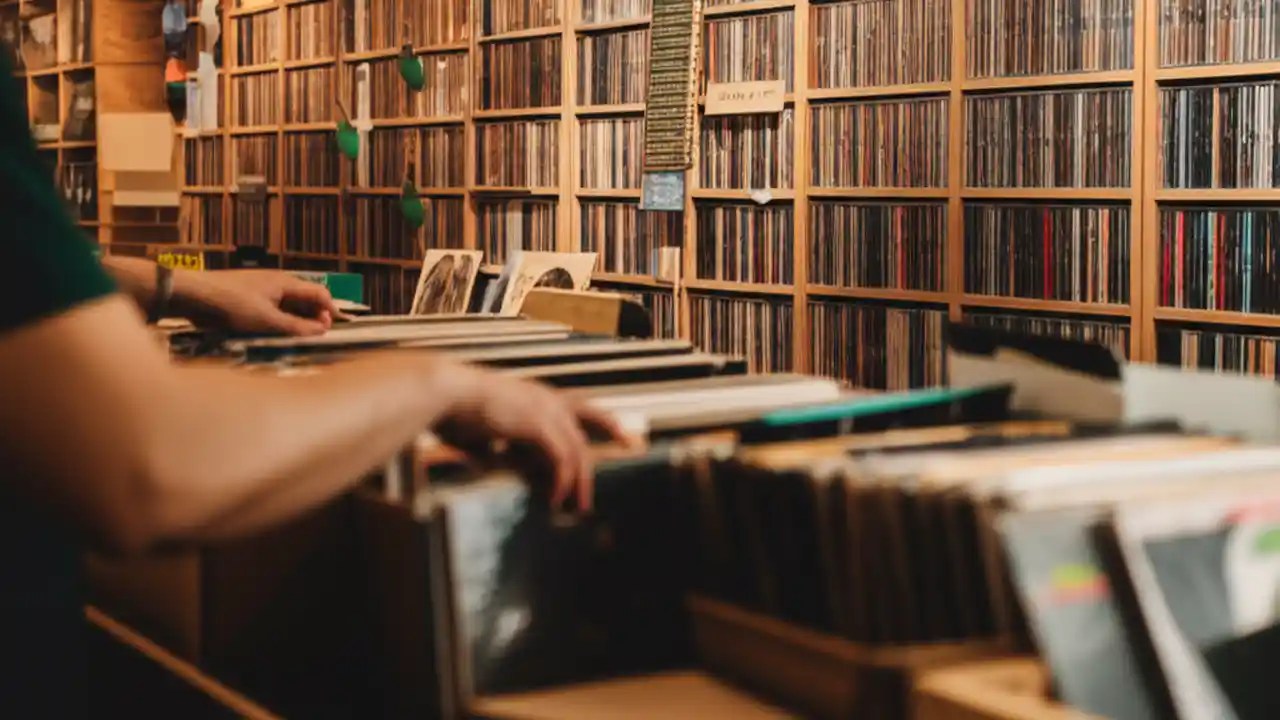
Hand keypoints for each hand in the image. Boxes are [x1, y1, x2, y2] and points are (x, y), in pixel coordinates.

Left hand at [173, 269, 338, 335]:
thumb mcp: (267, 320)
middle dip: (314, 318)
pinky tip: (272, 335)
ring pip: (287, 306)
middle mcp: (275, 283)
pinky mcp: (245, 298)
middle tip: (314, 338)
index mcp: (285, 283)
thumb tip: (323, 330)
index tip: (333, 331)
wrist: (190, 294)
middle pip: (305, 300)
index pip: (320, 293)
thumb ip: (296, 327)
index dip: (330, 311)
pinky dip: (278, 321)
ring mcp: (259, 290)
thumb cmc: (231, 305)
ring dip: (295, 322)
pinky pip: (271, 310)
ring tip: (295, 340)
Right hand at [434, 365, 635, 510]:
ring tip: (576, 508)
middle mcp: (548, 399)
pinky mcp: (538, 424)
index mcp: (538, 396)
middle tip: (595, 493)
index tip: (628, 437)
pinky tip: (554, 499)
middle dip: (596, 464)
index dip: (609, 422)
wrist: (444, 392)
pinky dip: (562, 481)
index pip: (584, 408)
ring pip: (577, 451)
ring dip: (579, 483)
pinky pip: (561, 459)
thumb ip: (511, 457)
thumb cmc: (456, 412)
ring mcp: (545, 409)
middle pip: (586, 433)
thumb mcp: (489, 438)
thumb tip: (524, 478)